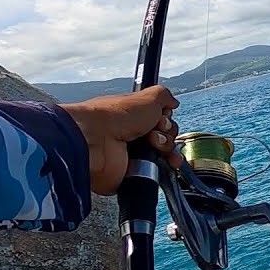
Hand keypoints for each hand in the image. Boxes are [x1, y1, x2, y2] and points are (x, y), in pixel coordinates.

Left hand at [60, 86, 184, 194]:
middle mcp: (133, 135)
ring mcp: (133, 155)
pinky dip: (165, 167)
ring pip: (164, 155)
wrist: (96, 140)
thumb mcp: (146, 97)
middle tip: (155, 132)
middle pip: (165, 137)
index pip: (161, 120)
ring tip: (155, 146)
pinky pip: (157, 173)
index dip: (166, 120)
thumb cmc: (115, 115)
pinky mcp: (132, 173)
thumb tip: (172, 102)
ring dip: (167, 149)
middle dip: (167, 134)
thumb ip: (163, 96)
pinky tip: (166, 162)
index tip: (162, 118)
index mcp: (133, 117)